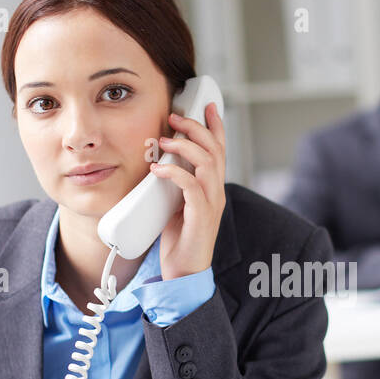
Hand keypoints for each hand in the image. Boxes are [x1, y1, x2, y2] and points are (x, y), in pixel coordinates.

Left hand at [150, 102, 226, 280]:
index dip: (216, 125)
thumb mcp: (175, 203)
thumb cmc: (179, 240)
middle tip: (175, 116)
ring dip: (185, 147)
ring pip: (208, 164)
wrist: (183, 273)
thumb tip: (159, 160)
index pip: (220, 150)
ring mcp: (211, 205)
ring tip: (165, 140)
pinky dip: (175, 173)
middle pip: (215, 150)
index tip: (208, 105)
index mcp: (213, 188)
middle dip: (196, 127)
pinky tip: (159, 169)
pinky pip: (192, 186)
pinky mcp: (202, 217)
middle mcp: (217, 193)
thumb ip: (175, 183)